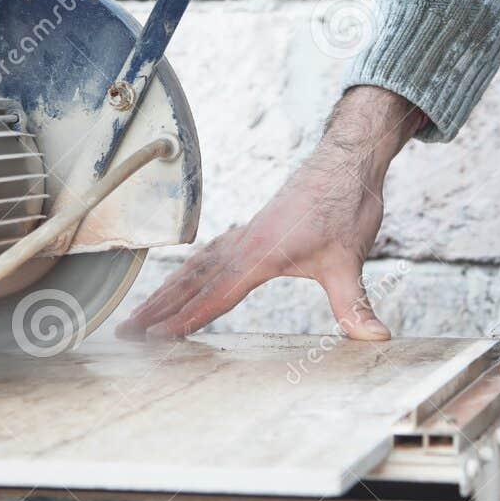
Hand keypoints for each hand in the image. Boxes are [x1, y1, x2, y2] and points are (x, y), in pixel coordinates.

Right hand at [118, 87, 425, 340]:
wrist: (346, 161)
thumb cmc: (345, 205)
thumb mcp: (349, 260)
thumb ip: (354, 303)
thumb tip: (375, 336)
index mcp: (259, 254)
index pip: (215, 295)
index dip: (184, 319)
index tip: (155, 338)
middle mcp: (244, 244)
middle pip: (191, 282)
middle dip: (157, 309)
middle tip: (124, 333)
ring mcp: (245, 236)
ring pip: (195, 267)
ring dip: (165, 292)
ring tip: (139, 313)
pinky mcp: (252, 230)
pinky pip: (209, 255)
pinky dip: (188, 271)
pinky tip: (183, 278)